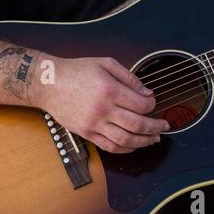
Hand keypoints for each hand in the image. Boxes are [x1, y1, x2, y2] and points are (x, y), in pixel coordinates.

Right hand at [36, 56, 168, 154]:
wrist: (49, 84)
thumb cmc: (76, 71)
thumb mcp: (105, 64)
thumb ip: (129, 77)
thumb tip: (147, 93)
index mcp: (109, 90)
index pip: (141, 104)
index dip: (152, 105)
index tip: (153, 103)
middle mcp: (103, 110)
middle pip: (137, 125)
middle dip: (155, 127)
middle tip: (164, 126)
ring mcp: (94, 124)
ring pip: (126, 140)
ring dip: (144, 142)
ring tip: (154, 139)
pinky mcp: (87, 134)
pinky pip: (111, 147)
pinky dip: (126, 149)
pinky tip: (134, 145)